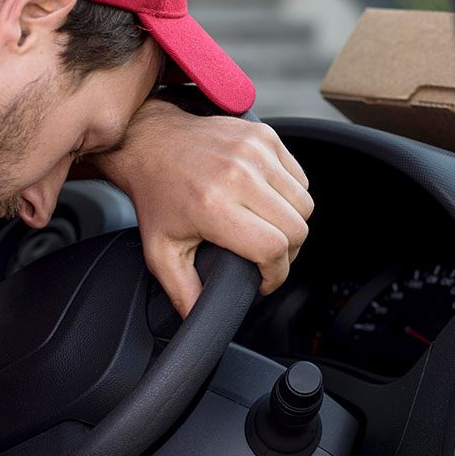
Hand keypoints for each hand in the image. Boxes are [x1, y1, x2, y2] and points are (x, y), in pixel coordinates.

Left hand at [91, 99, 312, 316]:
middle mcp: (238, 175)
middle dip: (287, 253)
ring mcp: (254, 151)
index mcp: (214, 206)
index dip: (275, 273)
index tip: (264, 279)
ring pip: (304, 203)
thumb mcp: (161, 250)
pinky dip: (291, 194)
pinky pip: (299, 177)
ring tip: (267, 228)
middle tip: (266, 257)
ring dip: (292, 223)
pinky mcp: (264, 136)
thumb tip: (196, 319)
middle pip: (296, 228)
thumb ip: (182, 289)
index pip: (273, 248)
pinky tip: (267, 201)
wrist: (151, 142)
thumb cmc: (157, 194)